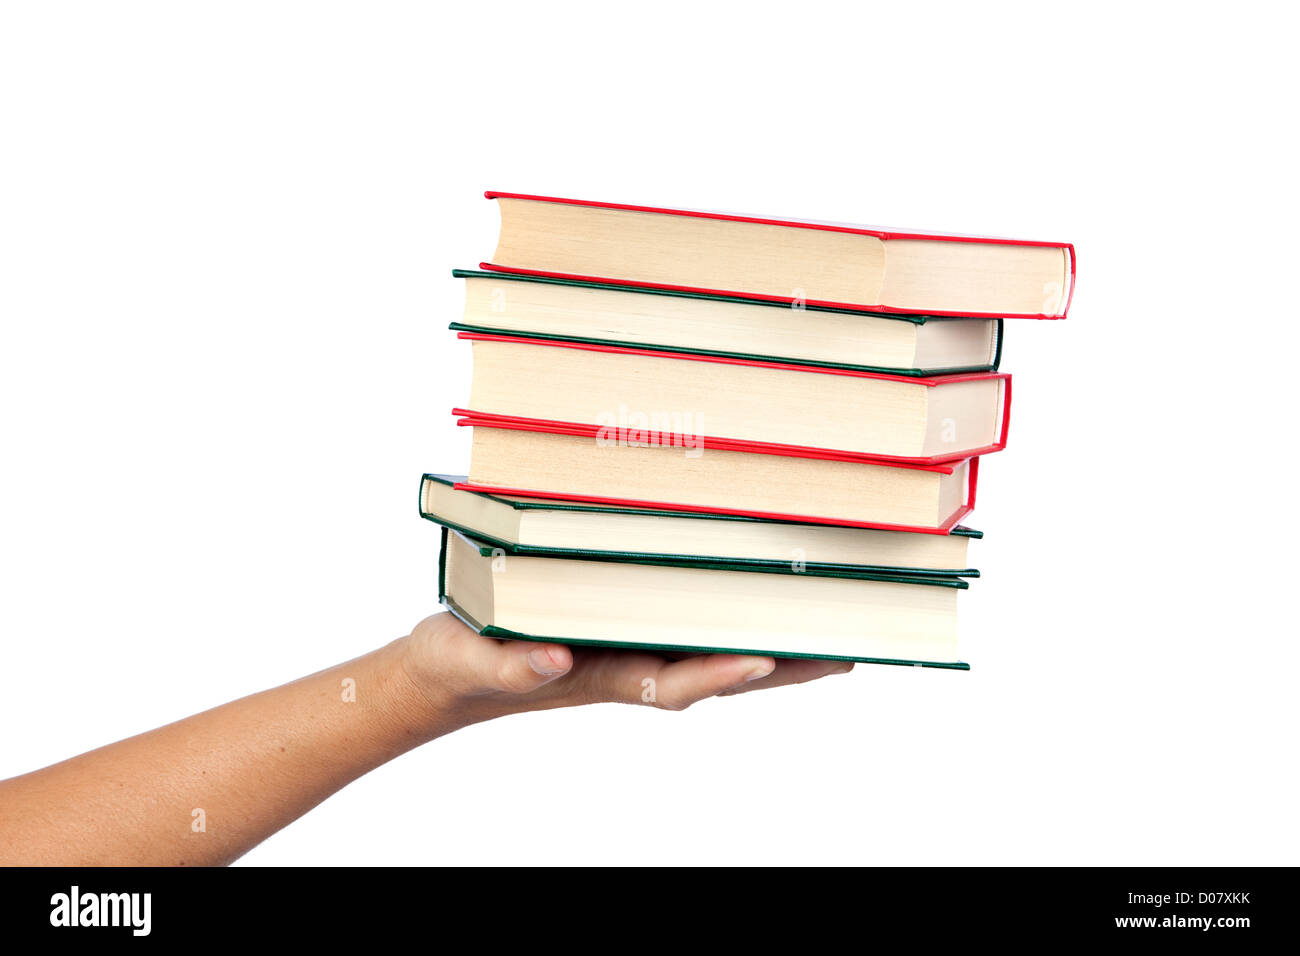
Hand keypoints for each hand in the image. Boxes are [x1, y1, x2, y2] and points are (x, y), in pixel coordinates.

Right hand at [399, 612, 853, 723]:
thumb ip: (510, 662)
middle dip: (778, 667)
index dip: (719, 671)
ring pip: (711, 649)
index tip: (765, 657)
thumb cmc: (458, 664)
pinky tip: (760, 598)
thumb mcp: (471, 658)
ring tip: (830, 631)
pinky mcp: (620, 627)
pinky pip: (687, 625)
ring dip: (770, 644)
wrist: (446, 672)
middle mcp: (626, 664)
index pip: (670, 679)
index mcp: (598, 675)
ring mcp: (628, 648)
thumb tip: (556, 659)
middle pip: (714, 671)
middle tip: (842, 654)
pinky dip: (729, 616)